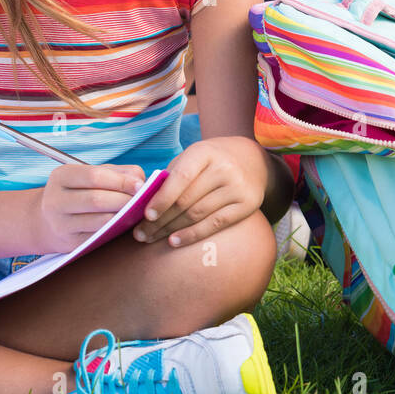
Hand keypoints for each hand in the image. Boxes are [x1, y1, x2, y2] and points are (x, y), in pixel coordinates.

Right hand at [37, 164, 144, 252]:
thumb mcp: (94, 174)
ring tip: (137, 212)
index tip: (140, 186)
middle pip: (97, 200)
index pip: (95, 176)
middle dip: (125, 200)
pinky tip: (125, 224)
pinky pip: (100, 236)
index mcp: (62, 176)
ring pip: (100, 221)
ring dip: (124, 217)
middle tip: (142, 201)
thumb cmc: (82, 191)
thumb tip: (140, 183)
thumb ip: (119, 173)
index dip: (121, 181)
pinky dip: (117, 230)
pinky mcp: (70, 243)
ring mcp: (60, 224)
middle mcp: (55, 200)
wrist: (49, 220)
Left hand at [133, 136, 266, 246]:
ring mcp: (238, 187)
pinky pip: (215, 224)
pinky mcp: (248, 205)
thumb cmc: (213, 160)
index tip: (145, 215)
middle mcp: (224, 168)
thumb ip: (172, 175)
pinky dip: (192, 234)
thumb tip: (146, 202)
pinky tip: (174, 241)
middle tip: (140, 234)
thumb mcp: (193, 156)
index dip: (162, 198)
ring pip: (197, 214)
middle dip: (160, 220)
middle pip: (186, 200)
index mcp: (206, 152)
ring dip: (171, 230)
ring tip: (152, 238)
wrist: (254, 160)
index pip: (181, 177)